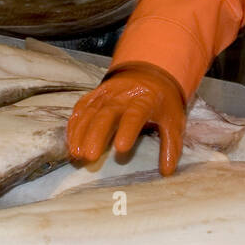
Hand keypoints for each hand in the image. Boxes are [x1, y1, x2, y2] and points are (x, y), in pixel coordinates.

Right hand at [66, 63, 187, 175]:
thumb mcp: (173, 120)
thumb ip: (171, 145)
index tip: (121, 149)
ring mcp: (105, 94)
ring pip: (90, 112)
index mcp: (144, 100)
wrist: (149, 73)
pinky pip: (81, 109)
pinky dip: (74, 125)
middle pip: (106, 115)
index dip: (127, 131)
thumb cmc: (162, 102)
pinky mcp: (94, 95)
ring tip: (76, 154)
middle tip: (90, 157)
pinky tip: (71, 142)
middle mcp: (122, 96)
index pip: (135, 115)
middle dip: (96, 135)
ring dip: (81, 133)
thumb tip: (166, 172)